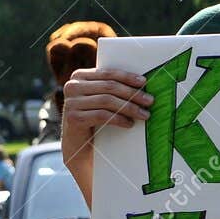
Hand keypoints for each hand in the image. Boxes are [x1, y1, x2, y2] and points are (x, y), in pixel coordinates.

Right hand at [61, 68, 151, 183]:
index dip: (127, 77)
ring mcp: (70, 103)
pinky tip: (129, 123)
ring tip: (143, 114)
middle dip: (132, 94)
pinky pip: (102, 115)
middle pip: (109, 87)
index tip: (144, 82)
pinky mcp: (74, 118)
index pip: (107, 73)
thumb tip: (141, 82)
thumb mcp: (99, 99)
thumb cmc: (92, 120)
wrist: (77, 145)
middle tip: (149, 101)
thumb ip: (109, 88)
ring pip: (107, 100)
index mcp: (78, 77)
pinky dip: (119, 119)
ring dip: (129, 107)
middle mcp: (72, 87)